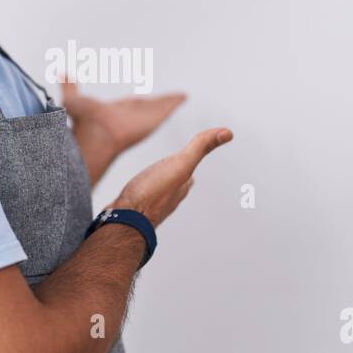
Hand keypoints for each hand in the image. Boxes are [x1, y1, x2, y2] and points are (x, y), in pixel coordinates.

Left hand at [61, 73, 186, 173]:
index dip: (134, 105)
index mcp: (115, 114)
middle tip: (167, 100)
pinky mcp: (154, 118)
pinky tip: (184, 97)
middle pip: (147, 108)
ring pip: (159, 108)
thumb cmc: (84, 124)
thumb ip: (69, 87)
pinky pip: (168, 107)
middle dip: (156, 105)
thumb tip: (60, 72)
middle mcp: (131, 117)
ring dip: (168, 102)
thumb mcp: (74, 100)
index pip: (127, 107)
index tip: (140, 101)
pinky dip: (175, 101)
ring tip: (179, 97)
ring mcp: (144, 118)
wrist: (97, 135)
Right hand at [107, 127, 233, 228]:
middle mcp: (168, 198)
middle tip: (174, 166)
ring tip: (152, 179)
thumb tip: (228, 132)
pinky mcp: (132, 210)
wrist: (124, 220)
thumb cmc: (151, 193)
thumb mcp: (181, 164)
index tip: (193, 155)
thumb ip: (200, 147)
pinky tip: (132, 192)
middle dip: (174, 175)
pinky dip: (139, 192)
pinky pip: (138, 198)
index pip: (190, 174)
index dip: (190, 162)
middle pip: (175, 185)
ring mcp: (150, 206)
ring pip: (156, 193)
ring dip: (156, 185)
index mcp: (180, 186)